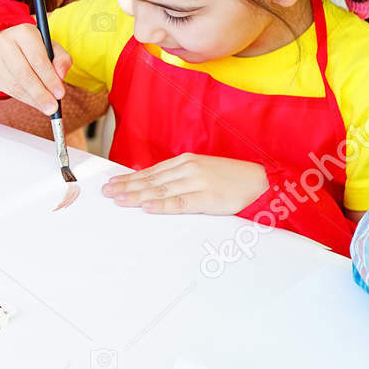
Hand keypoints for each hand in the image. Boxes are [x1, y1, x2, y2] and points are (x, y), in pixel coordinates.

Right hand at [0, 24, 71, 114]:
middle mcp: (5, 43)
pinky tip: (36, 102)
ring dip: (33, 99)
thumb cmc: (33, 46)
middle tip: (53, 107)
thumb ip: (62, 59)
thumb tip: (61, 75)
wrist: (6, 44)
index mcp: (23, 32)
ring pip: (15, 84)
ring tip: (47, 107)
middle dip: (40, 93)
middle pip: (23, 73)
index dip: (49, 78)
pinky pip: (9, 90)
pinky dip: (25, 99)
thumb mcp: (51, 46)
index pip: (37, 58)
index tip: (60, 93)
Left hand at [103, 153, 269, 214]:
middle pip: (151, 180)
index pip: (151, 171)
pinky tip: (147, 207)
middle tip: (107, 192)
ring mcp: (196, 183)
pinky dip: (161, 205)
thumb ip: (180, 176)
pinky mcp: (207, 197)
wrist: (261, 181)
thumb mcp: (202, 170)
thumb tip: (155, 183)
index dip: (130, 178)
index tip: (113, 183)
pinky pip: (179, 202)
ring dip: (136, 195)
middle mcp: (187, 169)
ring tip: (118, 199)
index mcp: (185, 162)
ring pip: (160, 190)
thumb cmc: (231, 179)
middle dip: (126, 186)